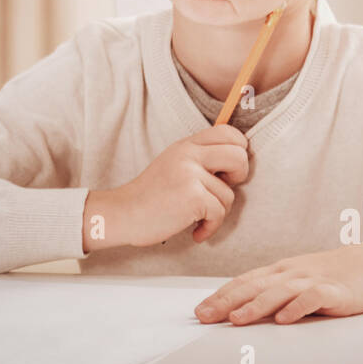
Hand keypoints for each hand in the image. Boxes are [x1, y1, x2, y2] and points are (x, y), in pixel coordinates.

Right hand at [109, 124, 250, 247]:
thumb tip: (237, 164)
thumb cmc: (151, 196)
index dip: (238, 150)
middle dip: (239, 176)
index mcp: (186, 145)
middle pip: (238, 156)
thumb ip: (199, 158)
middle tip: (222, 190)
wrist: (123, 214)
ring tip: (198, 217)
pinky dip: (210, 227)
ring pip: (229, 194)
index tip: (228, 171)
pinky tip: (196, 231)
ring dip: (218, 212)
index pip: (228, 132)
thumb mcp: (173, 164)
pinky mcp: (192, 196)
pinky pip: (219, 213)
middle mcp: (188, 154)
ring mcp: (190, 174)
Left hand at [194, 242, 362, 324]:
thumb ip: (275, 291)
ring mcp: (313, 280)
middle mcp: (291, 273)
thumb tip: (243, 308)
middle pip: (254, 286)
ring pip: (278, 292)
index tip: (199, 310)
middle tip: (204, 316)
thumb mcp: (300, 280)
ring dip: (255, 306)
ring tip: (236, 319)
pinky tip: (283, 319)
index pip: (244, 281)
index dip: (220, 295)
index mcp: (281, 271)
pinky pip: (313, 299)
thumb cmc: (334, 274)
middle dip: (226, 301)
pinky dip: (297, 308)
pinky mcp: (334, 290)